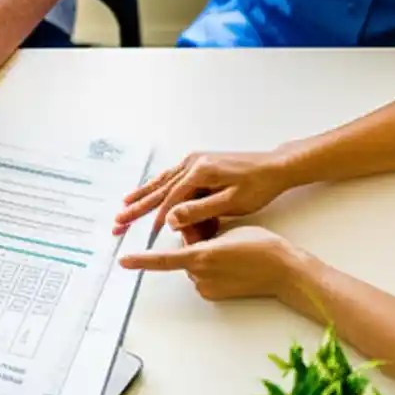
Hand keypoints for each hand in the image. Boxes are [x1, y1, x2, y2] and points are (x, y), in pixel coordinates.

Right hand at [113, 151, 293, 236]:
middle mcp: (193, 162)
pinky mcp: (200, 162)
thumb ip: (200, 211)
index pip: (172, 200)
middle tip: (118, 222)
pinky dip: (157, 186)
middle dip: (138, 208)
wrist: (275, 166)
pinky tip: (148, 190)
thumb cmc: (258, 185)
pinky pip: (171, 176)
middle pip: (159, 189)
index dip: (159, 219)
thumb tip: (172, 219)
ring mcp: (195, 160)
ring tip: (124, 206)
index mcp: (200, 172)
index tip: (148, 235)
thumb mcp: (231, 202)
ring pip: (162, 182)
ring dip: (142, 196)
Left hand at [119, 226, 302, 301]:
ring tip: (231, 252)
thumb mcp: (227, 230)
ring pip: (193, 266)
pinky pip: (202, 278)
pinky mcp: (213, 296)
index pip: (164, 259)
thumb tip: (187, 235)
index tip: (123, 261)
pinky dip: (210, 270)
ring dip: (203, 256)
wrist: (284, 271)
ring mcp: (206, 287)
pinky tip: (231, 266)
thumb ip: (201, 233)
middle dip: (193, 243)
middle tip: (218, 235)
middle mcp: (201, 275)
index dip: (142, 260)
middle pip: (184, 254)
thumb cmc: (261, 247)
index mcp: (202, 255)